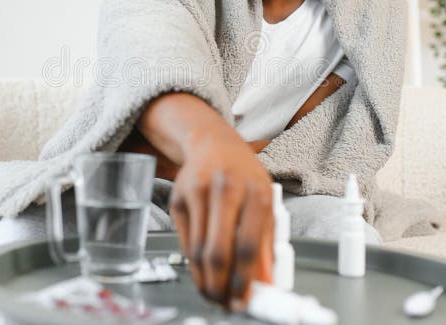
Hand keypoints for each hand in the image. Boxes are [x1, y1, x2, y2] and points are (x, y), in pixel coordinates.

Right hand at [169, 130, 273, 309]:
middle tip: (223, 301)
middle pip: (219, 250)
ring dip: (205, 279)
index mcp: (255, 191)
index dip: (244, 279)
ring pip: (198, 250)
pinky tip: (202, 271)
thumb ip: (267, 242)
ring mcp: (198, 192)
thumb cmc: (243, 175)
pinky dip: (194, 263)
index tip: (242, 299)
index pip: (249, 245)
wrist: (213, 144)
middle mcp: (225, 189)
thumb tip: (265, 282)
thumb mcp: (264, 202)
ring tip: (213, 292)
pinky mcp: (178, 198)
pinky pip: (185, 241)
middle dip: (220, 285)